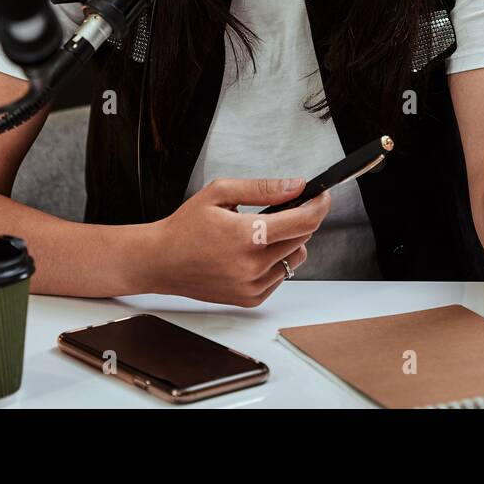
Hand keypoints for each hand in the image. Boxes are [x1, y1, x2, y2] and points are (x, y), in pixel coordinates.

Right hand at [149, 178, 330, 306]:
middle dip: (299, 219)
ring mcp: (252, 285)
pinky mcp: (251, 298)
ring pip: (296, 258)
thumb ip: (263, 189)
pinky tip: (252, 253)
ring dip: (289, 242)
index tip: (321, 195)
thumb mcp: (221, 193)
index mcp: (247, 235)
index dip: (319, 205)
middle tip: (282, 209)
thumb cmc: (186, 226)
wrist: (162, 261)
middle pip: (303, 238)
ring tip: (261, 234)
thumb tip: (297, 185)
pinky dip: (275, 261)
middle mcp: (253, 265)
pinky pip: (281, 275)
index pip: (303, 221)